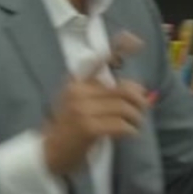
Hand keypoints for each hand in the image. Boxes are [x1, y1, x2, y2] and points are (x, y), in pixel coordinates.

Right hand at [41, 36, 149, 175]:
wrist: (49, 153)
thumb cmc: (69, 129)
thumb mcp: (82, 104)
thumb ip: (105, 93)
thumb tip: (138, 88)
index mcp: (76, 82)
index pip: (98, 60)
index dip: (119, 48)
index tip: (136, 40)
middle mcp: (78, 92)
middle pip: (122, 89)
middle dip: (138, 100)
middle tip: (143, 109)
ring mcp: (82, 109)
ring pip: (124, 108)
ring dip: (136, 118)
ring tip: (136, 124)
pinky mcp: (88, 127)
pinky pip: (121, 125)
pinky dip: (131, 130)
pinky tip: (130, 134)